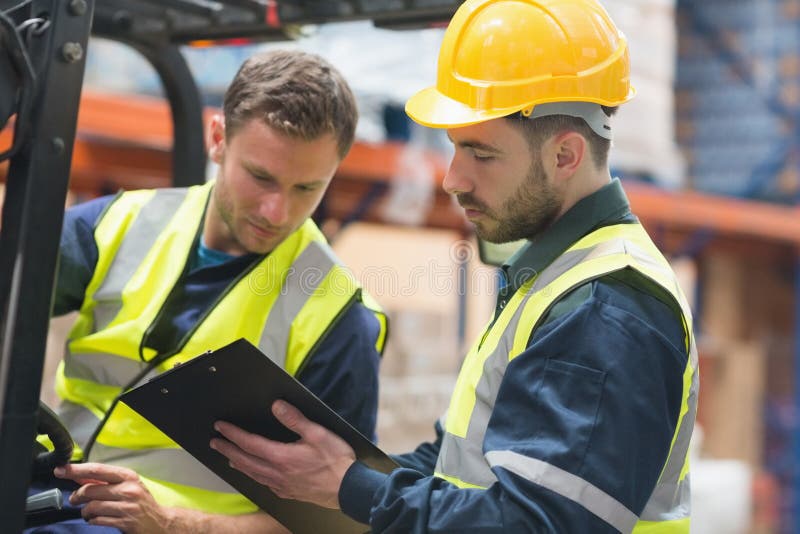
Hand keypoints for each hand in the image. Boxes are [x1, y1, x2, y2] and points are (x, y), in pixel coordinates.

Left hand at [54, 462, 172, 533]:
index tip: (60, 470)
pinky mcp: (125, 522)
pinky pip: (98, 520)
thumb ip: (105, 481)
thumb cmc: (140, 501)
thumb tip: (80, 476)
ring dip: (85, 511)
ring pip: (92, 506)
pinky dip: (92, 520)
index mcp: (128, 476)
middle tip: (74, 499)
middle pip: (90, 490)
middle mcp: (128, 489)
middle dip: (77, 496)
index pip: (97, 470)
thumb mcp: (127, 485)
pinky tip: (95, 519)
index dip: (76, 470)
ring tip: (87, 512)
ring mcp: (127, 506)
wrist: (159, 521)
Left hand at [211, 400, 355, 508]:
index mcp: (281, 457)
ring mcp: (282, 485)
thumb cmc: (336, 461)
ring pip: (253, 474)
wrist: (348, 489)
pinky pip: (264, 484)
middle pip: (245, 460)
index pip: (250, 443)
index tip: (220, 426)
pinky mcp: (289, 492)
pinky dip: (254, 476)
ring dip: (238, 464)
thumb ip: (295, 419)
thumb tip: (277, 405)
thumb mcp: (317, 433)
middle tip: (215, 442)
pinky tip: (255, 475)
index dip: (233, 434)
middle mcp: (277, 473)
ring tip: (228, 459)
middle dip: (228, 450)